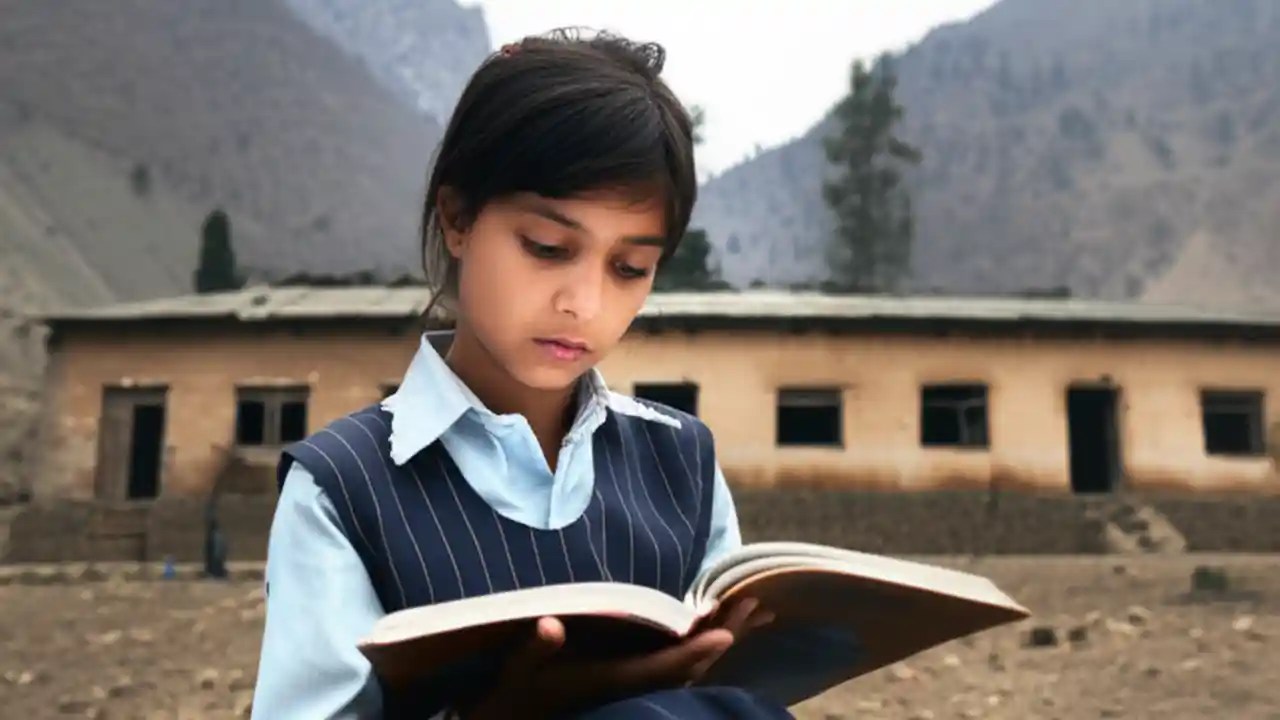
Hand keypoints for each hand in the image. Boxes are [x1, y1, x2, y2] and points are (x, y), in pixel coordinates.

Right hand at [460, 599, 771, 719]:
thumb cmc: (514, 696)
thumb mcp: (516, 671)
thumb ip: (535, 649)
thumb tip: (550, 624)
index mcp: (611, 681)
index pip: (663, 668)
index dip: (695, 653)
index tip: (726, 633)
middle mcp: (632, 687)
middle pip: (691, 665)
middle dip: (726, 635)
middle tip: (758, 604)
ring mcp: (636, 686)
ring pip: (694, 666)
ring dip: (725, 639)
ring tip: (759, 612)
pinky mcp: (635, 682)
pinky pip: (684, 665)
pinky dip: (710, 646)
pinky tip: (727, 630)